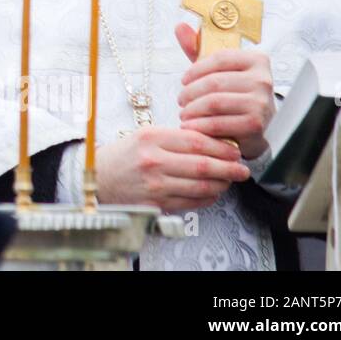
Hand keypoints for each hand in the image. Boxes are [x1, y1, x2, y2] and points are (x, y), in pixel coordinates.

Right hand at [96, 126, 248, 212]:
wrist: (98, 178)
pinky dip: (207, 199)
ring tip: (229, 181)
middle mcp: (153, 161)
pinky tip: (212, 193)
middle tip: (242, 169)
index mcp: (152, 138)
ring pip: (200, 186)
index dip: (221, 147)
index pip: (197, 141)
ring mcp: (155, 184)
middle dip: (229, 168)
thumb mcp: (145, 136)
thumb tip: (213, 143)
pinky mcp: (156, 203)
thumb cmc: (124, 155)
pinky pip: (191, 203)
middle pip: (203, 165)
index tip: (234, 150)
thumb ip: (176, 138)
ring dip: (221, 185)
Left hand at [175, 23, 274, 159]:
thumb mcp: (217, 70)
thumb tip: (180, 26)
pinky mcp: (256, 124)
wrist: (256, 128)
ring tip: (184, 114)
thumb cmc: (234, 94)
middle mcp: (263, 80)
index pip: (219, 57)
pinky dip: (200, 126)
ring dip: (192, 110)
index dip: (195, 69)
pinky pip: (219, 122)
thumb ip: (198, 49)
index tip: (183, 80)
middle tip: (180, 100)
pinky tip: (191, 127)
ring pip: (214, 102)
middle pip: (214, 82)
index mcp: (257, 60)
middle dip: (190, 92)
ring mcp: (262, 103)